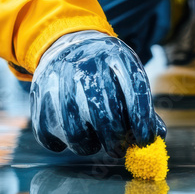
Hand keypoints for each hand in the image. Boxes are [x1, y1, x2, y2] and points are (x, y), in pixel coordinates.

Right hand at [30, 31, 164, 156]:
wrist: (67, 44)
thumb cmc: (106, 71)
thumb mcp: (128, 75)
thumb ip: (142, 107)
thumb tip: (156, 138)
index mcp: (116, 57)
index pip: (134, 93)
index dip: (142, 122)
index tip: (144, 141)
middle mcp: (86, 65)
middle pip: (104, 116)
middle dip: (115, 141)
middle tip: (118, 149)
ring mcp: (58, 80)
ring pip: (75, 133)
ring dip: (89, 146)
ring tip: (95, 141)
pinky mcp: (38, 97)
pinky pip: (49, 136)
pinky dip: (62, 144)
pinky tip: (72, 134)